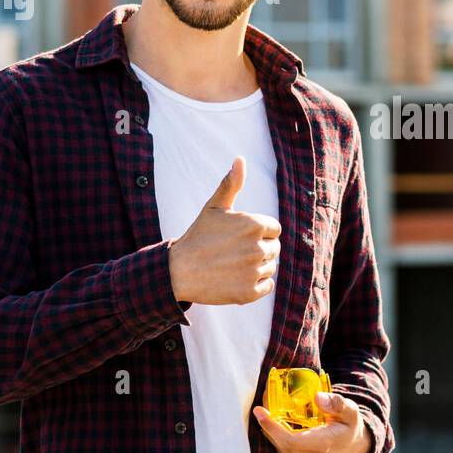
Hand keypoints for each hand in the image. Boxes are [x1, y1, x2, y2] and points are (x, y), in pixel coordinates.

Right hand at [168, 156, 281, 305]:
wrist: (178, 271)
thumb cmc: (198, 236)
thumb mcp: (214, 207)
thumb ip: (231, 184)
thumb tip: (240, 159)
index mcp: (255, 224)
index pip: (274, 229)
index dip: (258, 232)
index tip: (239, 237)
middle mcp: (258, 247)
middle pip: (273, 248)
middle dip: (258, 249)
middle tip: (233, 252)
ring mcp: (254, 271)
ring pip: (270, 267)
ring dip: (256, 267)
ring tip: (233, 265)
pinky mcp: (250, 293)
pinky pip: (267, 286)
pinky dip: (255, 285)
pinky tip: (236, 279)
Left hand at [253, 389, 369, 452]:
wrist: (351, 451)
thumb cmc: (349, 428)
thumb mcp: (350, 412)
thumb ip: (337, 403)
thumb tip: (318, 397)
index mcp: (322, 445)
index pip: (289, 440)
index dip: (271, 426)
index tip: (260, 411)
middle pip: (278, 441)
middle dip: (266, 421)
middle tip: (262, 401)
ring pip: (276, 444)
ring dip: (268, 426)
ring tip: (266, 406)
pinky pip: (278, 447)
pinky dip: (273, 433)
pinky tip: (273, 419)